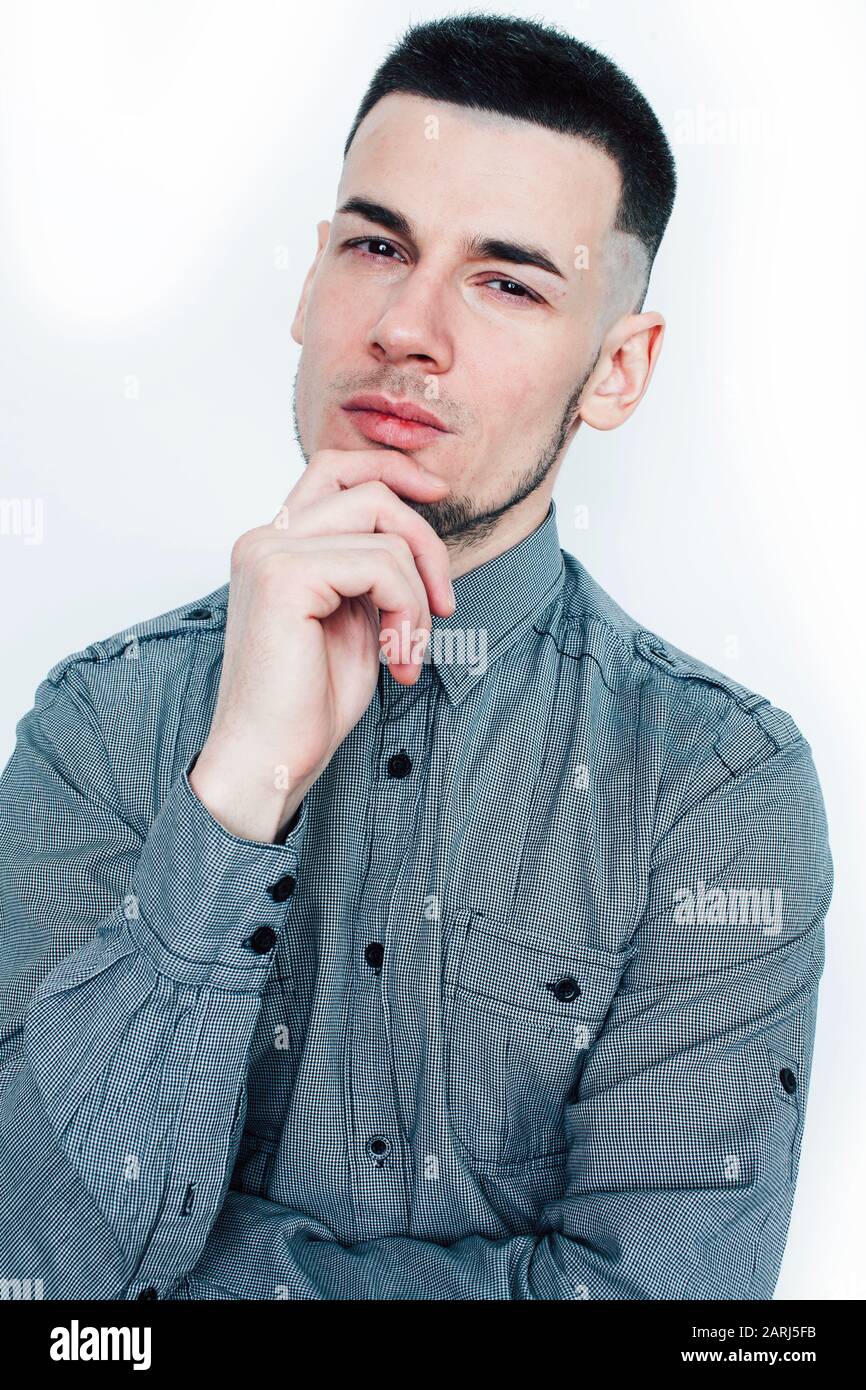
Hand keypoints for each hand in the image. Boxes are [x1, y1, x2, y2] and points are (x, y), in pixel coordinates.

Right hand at [189, 448, 453, 841]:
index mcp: (273, 545)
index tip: (439, 493)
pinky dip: (406, 612)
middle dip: (426, 543)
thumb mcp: (353, 620)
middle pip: (369, 491)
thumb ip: (369, 571)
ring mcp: (269, 553)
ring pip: (385, 532)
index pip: (335, 468)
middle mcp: (263, 538)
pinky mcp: (285, 576)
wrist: (268, 760)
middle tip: (442, 607)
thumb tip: (414, 536)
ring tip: (408, 650)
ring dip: (416, 596)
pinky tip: (397, 658)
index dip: (391, 468)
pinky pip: (382, 566)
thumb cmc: (308, 704)